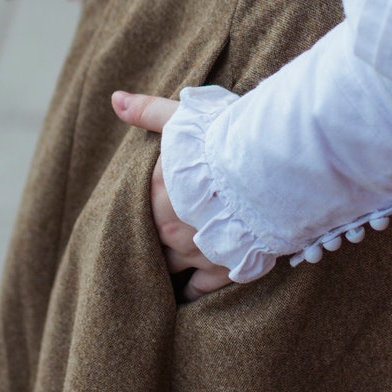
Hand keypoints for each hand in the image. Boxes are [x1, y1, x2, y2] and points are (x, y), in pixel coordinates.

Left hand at [111, 91, 231, 301]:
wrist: (276, 166)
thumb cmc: (229, 137)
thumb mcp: (184, 118)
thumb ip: (147, 112)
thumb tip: (115, 99)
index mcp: (154, 195)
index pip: (132, 214)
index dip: (137, 215)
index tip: (139, 217)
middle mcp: (170, 229)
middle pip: (147, 245)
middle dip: (149, 244)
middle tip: (149, 246)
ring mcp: (197, 252)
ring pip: (169, 269)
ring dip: (166, 268)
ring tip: (162, 272)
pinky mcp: (225, 269)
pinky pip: (198, 290)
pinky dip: (191, 291)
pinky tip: (186, 292)